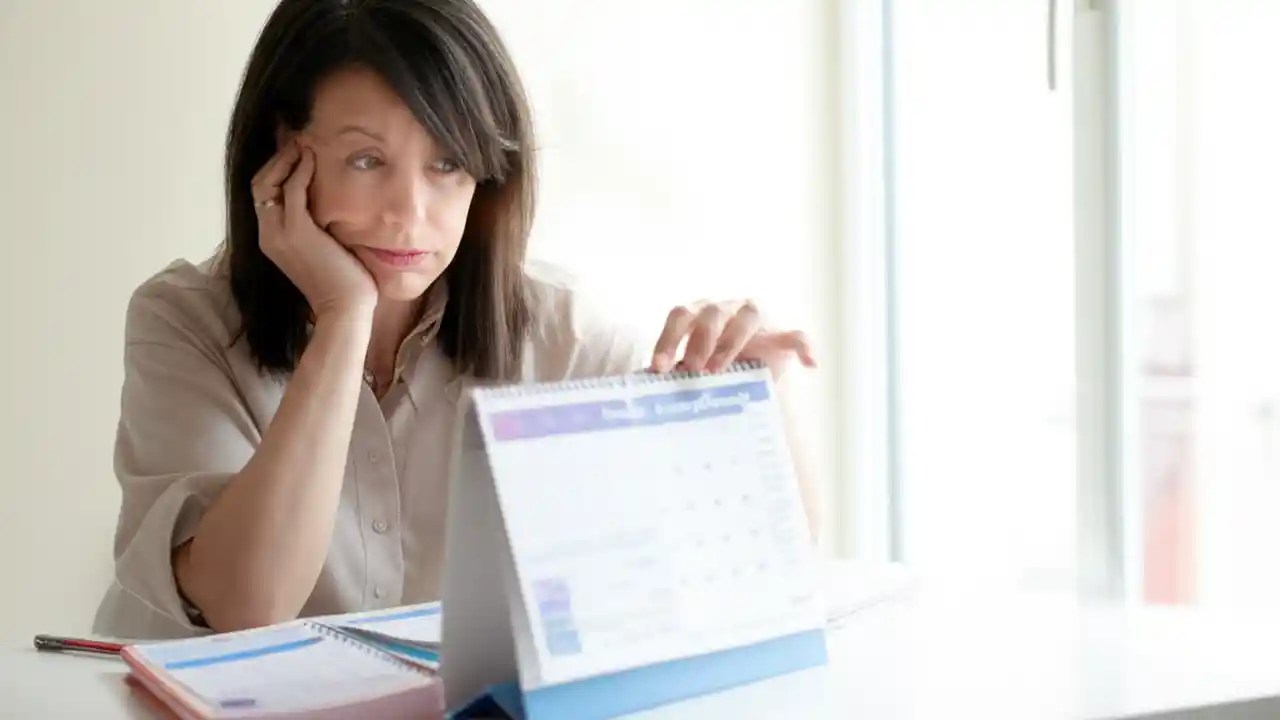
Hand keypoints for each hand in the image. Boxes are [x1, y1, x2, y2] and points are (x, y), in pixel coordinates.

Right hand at [252, 140, 376, 320]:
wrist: (345, 310)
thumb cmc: (342, 285)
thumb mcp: (322, 251)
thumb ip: (316, 229)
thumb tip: (328, 209)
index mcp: (272, 240)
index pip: (262, 195)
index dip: (274, 170)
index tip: (293, 152)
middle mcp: (269, 235)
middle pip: (259, 184)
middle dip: (275, 159)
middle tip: (296, 141)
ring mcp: (280, 234)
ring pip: (268, 183)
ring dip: (286, 159)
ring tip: (304, 144)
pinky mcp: (298, 232)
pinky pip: (293, 190)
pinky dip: (301, 170)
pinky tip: (313, 159)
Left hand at [649, 300, 816, 380]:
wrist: (750, 386)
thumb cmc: (711, 376)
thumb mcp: (691, 373)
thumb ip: (673, 373)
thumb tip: (645, 386)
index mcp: (699, 314)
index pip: (681, 315)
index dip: (668, 338)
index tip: (658, 367)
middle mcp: (727, 310)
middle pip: (711, 311)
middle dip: (699, 340)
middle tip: (691, 370)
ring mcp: (758, 320)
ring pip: (749, 315)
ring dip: (731, 342)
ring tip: (719, 371)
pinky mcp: (783, 337)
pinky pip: (797, 336)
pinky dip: (804, 347)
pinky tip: (810, 364)